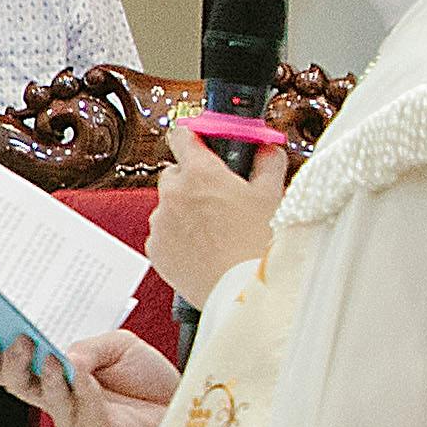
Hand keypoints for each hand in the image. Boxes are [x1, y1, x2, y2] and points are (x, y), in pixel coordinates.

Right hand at [0, 329, 178, 426]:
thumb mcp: (117, 344)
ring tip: (47, 355)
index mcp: (51, 373)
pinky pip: (81, 408)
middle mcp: (55, 396)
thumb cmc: (145, 375)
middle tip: (16, 340)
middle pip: (15, 383)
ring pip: (43, 397)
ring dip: (44, 375)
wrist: (181, 402)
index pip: (9, 364)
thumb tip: (63, 356)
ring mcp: (72, 415)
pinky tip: (81, 373)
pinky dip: (80, 388)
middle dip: (9, 362)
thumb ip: (89, 347)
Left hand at [146, 134, 284, 305]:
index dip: (194, 136)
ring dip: (186, 210)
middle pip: (175, 173)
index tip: (202, 140)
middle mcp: (173, 194)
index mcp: (200, 173)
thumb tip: (266, 148)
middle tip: (220, 194)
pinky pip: (164, 232)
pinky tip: (204, 246)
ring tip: (216, 227)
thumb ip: (267, 162)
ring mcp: (161, 222)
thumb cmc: (258, 244)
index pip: (183, 135)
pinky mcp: (155, 248)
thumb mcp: (272, 194)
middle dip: (194, 179)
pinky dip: (178, 235)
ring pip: (169, 205)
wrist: (243, 290)